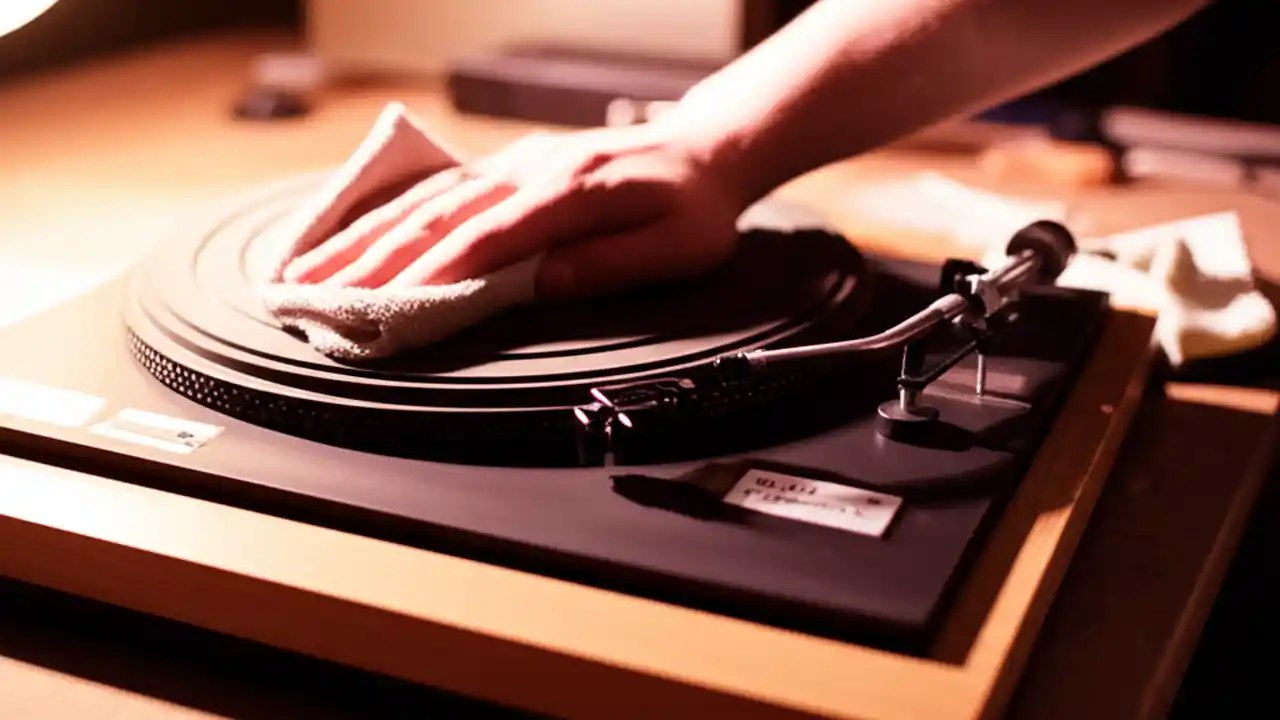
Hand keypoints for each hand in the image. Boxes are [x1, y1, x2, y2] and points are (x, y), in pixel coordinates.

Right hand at [282, 121, 749, 300]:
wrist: (705, 148)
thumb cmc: (695, 207)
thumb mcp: (676, 247)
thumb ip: (607, 264)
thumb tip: (538, 286)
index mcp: (571, 192)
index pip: (488, 238)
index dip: (435, 274)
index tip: (387, 308)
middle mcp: (531, 172)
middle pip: (437, 216)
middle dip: (371, 260)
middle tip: (313, 298)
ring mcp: (515, 165)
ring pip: (427, 199)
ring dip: (365, 236)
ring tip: (309, 270)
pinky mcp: (511, 167)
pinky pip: (440, 188)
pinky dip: (391, 212)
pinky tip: (355, 233)